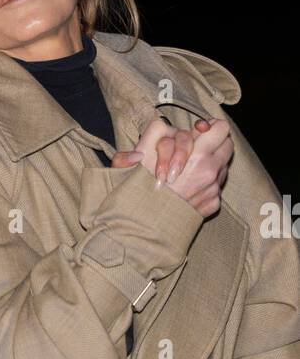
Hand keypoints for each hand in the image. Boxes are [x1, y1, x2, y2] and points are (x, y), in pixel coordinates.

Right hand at [116, 116, 232, 218]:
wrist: (144, 230)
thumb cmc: (137, 195)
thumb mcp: (130, 164)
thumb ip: (140, 146)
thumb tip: (143, 149)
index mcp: (197, 154)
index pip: (220, 128)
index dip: (210, 128)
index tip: (200, 132)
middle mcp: (210, 170)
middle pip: (228, 144)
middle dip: (214, 143)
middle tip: (198, 147)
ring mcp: (213, 188)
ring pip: (223, 166)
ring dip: (211, 164)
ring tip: (190, 170)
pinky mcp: (213, 204)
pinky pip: (217, 187)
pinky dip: (206, 186)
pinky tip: (189, 190)